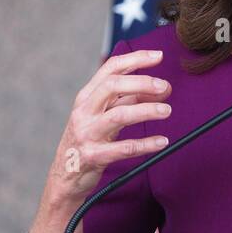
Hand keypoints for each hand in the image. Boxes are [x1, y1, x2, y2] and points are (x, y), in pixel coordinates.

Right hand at [45, 47, 171, 205]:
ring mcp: (87, 133)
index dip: (135, 59)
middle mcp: (85, 111)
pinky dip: (145, 144)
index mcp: (87, 96)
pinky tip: (162, 141)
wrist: (65, 176)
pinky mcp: (93, 156)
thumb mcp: (103, 115)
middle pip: (112, 86)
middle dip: (141, 82)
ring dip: (145, 111)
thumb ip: (128, 100)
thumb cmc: (88, 140)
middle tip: (165, 86)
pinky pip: (123, 148)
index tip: (159, 56)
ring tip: (167, 111)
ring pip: (118, 115)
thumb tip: (160, 88)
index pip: (110, 68)